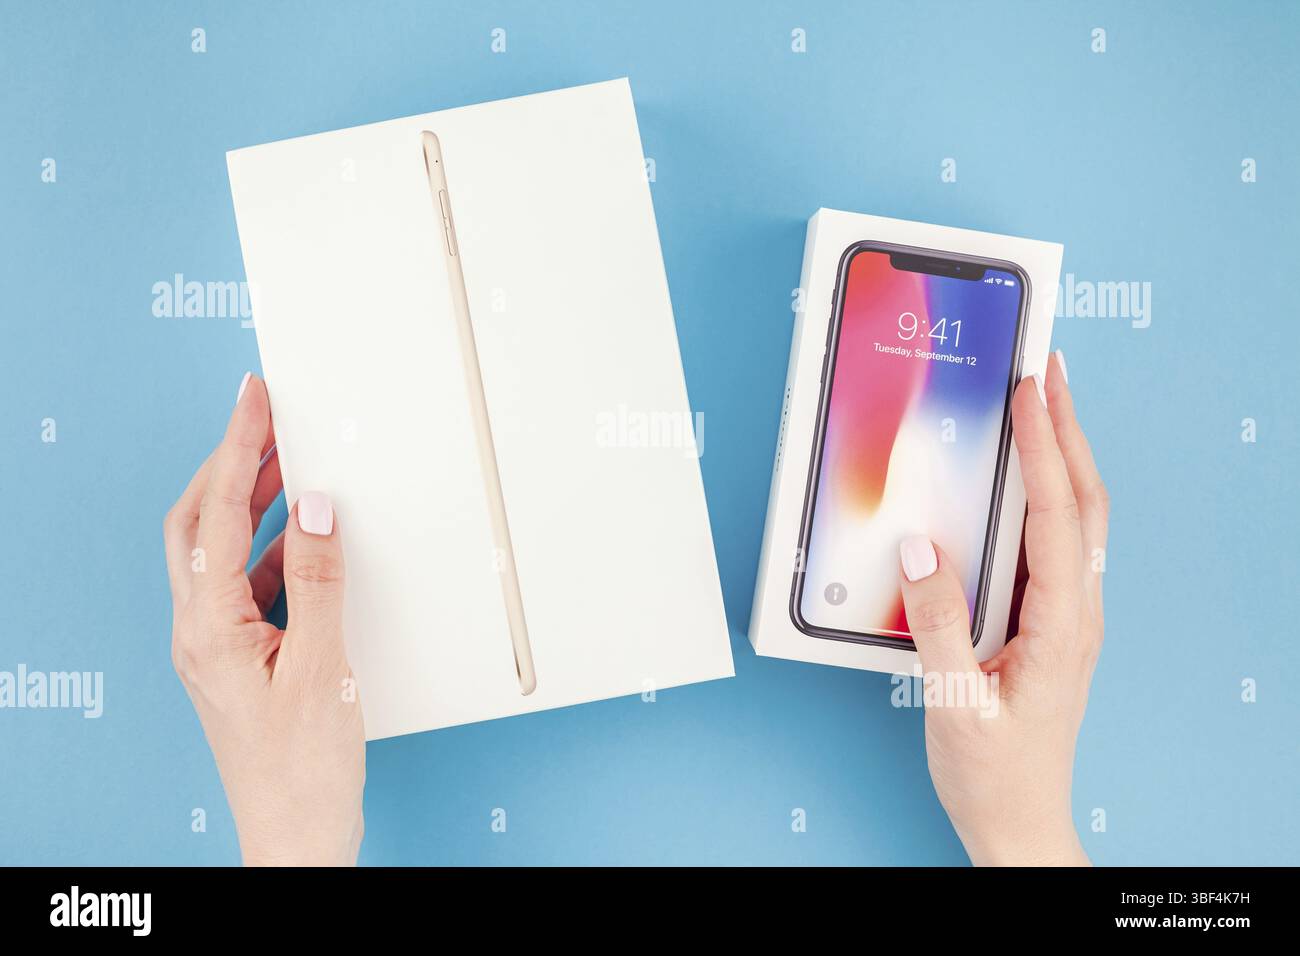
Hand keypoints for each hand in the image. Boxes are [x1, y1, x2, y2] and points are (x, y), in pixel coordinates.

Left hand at [163, 373, 364, 865]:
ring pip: (221, 552)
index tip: (254, 398)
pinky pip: (247, 584)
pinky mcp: (240, 657)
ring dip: (253, 503)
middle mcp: (200, 632)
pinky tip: (308, 541)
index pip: (220, 516)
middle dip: (232, 464)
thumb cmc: (304, 769)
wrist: (297, 835)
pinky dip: (276, 548)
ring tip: (290, 464)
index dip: (238, 447)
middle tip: (267, 420)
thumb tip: (321, 510)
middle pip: (198, 524)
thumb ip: (321, 582)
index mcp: (210, 630)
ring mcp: (216, 646)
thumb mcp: (324, 666)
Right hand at [899, 351, 1105, 865]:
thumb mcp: (950, 702)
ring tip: (1042, 404)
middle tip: (1048, 369)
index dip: (1046, 449)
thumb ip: (937, 624)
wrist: (1019, 819)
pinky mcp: (1052, 622)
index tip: (1031, 392)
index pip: (1059, 519)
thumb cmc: (991, 772)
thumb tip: (921, 550)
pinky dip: (1048, 491)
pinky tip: (1025, 479)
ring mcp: (1070, 616)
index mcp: (1061, 629)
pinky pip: (1058, 542)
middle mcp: (1078, 614)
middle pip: (1086, 503)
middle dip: (1069, 430)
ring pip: (1080, 518)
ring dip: (1064, 455)